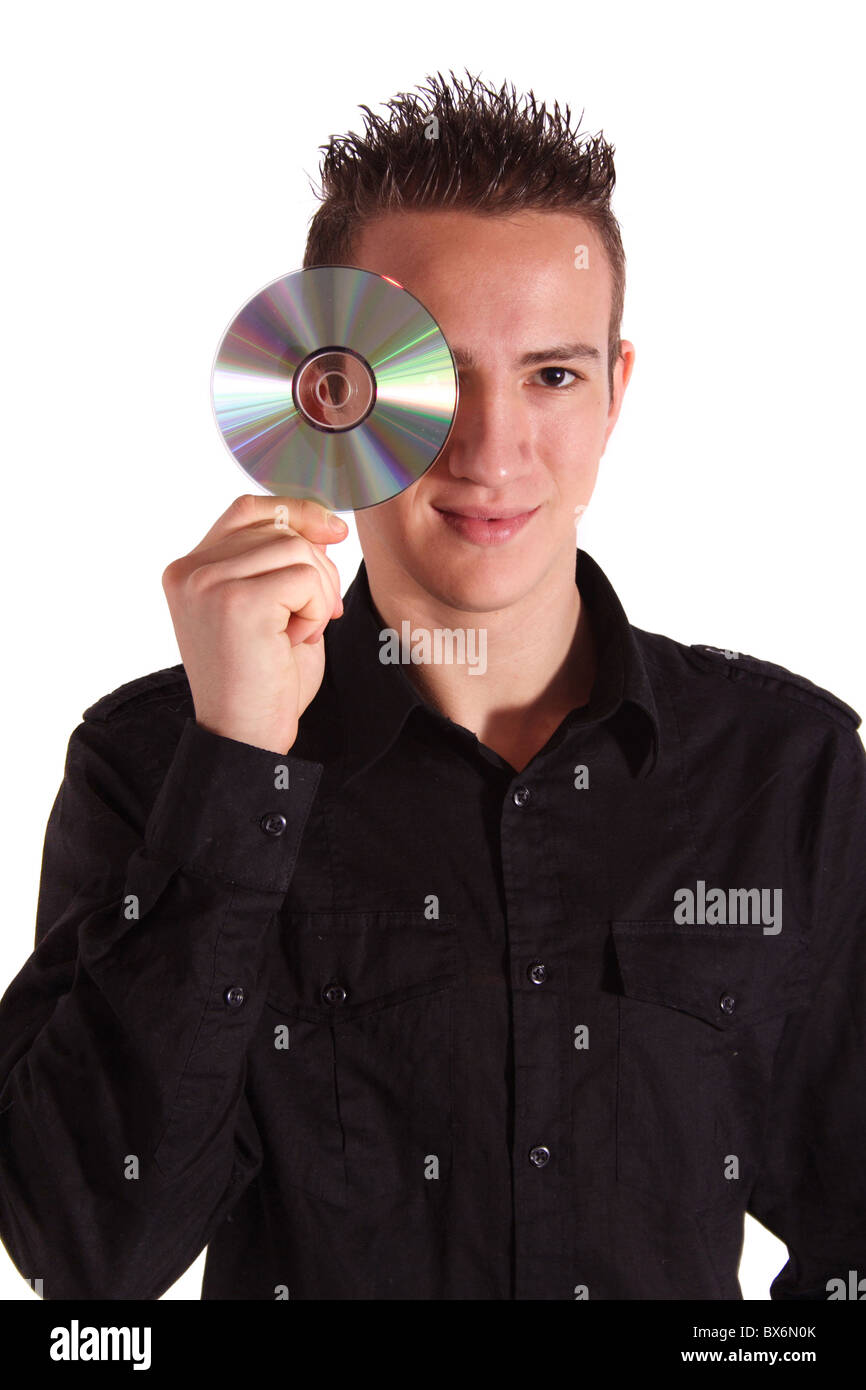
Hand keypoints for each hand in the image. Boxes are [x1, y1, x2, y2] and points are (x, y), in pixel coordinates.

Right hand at [161, 494, 347, 753]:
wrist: (246, 737)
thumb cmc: (263, 681)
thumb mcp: (270, 609)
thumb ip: (280, 563)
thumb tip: (321, 524)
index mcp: (188, 570)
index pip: (247, 510)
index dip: (296, 512)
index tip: (334, 532)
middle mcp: (189, 571)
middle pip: (279, 528)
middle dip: (316, 570)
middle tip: (311, 620)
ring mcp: (207, 583)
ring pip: (297, 550)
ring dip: (317, 594)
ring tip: (296, 634)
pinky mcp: (235, 601)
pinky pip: (304, 578)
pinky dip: (317, 611)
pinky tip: (296, 642)